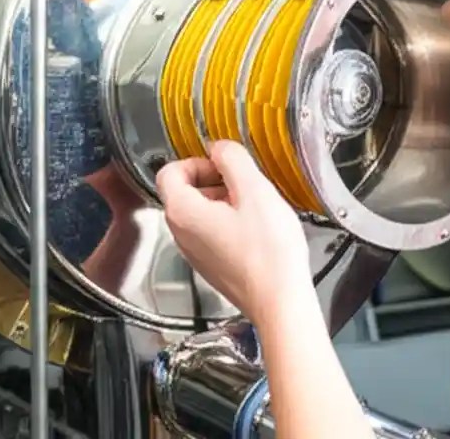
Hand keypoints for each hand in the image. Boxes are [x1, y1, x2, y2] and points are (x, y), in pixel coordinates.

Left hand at [156, 141, 311, 323]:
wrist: (280, 302)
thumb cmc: (268, 253)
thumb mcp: (254, 191)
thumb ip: (232, 160)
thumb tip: (219, 147)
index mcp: (183, 212)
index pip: (169, 172)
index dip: (196, 161)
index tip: (222, 164)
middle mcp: (181, 234)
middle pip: (184, 192)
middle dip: (213, 180)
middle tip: (243, 183)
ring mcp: (195, 253)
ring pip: (199, 213)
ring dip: (224, 202)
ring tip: (254, 206)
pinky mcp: (211, 266)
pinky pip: (211, 234)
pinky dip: (230, 223)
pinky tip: (257, 229)